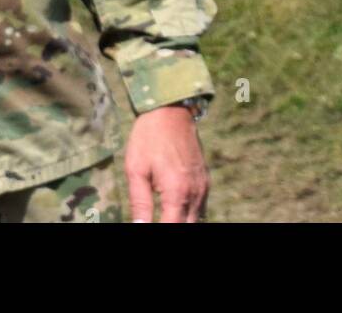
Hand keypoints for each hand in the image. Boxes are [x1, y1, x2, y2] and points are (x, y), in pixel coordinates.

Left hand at [124, 104, 208, 222]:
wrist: (170, 109)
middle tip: (157, 218)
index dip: (160, 232)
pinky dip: (190, 215)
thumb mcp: (136, 169)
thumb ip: (139, 203)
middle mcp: (195, 192)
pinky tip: (175, 212)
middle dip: (172, 227)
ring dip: (181, 222)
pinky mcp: (205, 180)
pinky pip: (201, 208)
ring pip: (197, 220)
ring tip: (164, 215)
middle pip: (187, 227)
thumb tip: (138, 226)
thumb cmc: (149, 137)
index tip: (146, 225)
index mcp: (177, 192)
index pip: (171, 229)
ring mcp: (202, 186)